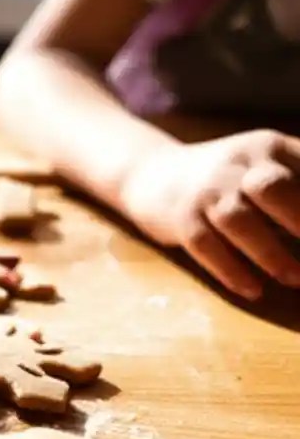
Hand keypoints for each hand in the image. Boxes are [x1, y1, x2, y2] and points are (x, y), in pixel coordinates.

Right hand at [121, 129, 299, 299]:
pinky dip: (231, 270)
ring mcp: (205, 191)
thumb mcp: (268, 165)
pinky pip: (205, 245)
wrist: (153, 174)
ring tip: (296, 279)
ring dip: (271, 253)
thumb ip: (299, 188)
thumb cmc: (228, 179)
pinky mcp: (180, 218)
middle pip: (273, 188)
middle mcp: (237, 164)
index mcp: (270, 148)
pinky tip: (253, 290)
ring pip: (238, 220)